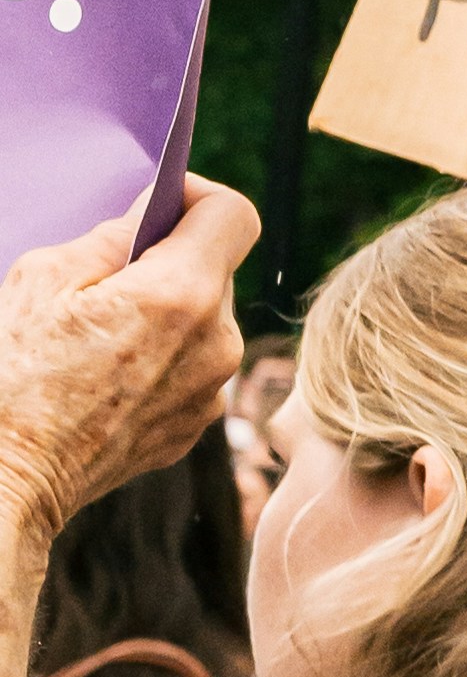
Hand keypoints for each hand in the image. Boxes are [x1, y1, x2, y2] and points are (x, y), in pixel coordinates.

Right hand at [0, 180, 260, 553]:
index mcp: (180, 295)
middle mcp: (215, 344)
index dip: (197, 196)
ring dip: (166, 311)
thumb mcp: (43, 280)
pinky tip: (108, 373)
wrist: (10, 480)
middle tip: (109, 274)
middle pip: (216, 269)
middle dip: (170, 258)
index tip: (160, 204)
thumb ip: (110, 238)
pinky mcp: (196, 426)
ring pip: (204, 320)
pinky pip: (193, 367)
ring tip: (101, 330)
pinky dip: (163, 356)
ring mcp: (211, 391)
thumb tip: (149, 216)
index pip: (234, 215)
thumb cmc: (14, 377)